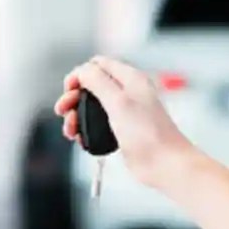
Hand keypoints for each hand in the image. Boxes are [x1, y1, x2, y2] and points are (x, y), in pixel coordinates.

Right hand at [54, 55, 198, 189]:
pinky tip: (82, 139)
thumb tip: (81, 70)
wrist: (164, 164)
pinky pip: (97, 124)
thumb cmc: (148, 134)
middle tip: (63, 111)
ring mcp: (125, 112)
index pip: (98, 64)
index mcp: (130, 79)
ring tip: (71, 130)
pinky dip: (86, 129)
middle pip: (91, 86)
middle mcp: (128, 92)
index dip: (80, 74)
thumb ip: (97, 81)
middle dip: (74, 97)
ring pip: (92, 107)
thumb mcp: (118, 101)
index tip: (70, 89)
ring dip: (76, 116)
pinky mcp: (122, 130)